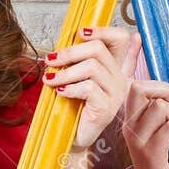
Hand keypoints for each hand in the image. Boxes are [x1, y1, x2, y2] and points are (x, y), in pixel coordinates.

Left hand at [45, 27, 136, 154]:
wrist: (70, 139)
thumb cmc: (71, 108)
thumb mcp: (73, 79)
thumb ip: (74, 61)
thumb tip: (63, 41)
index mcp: (113, 68)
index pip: (119, 38)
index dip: (102, 30)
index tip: (80, 31)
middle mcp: (119, 78)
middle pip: (99, 49)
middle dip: (70, 51)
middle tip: (51, 59)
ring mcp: (115, 94)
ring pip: (92, 67)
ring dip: (65, 72)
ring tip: (49, 80)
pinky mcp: (106, 108)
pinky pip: (89, 88)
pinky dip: (70, 88)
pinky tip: (60, 93)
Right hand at [121, 73, 168, 168]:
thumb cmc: (163, 160)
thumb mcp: (155, 131)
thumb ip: (157, 111)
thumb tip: (167, 88)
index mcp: (130, 120)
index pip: (135, 85)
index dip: (157, 86)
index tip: (167, 104)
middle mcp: (129, 128)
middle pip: (141, 88)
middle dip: (164, 94)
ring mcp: (138, 141)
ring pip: (160, 107)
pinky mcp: (151, 154)